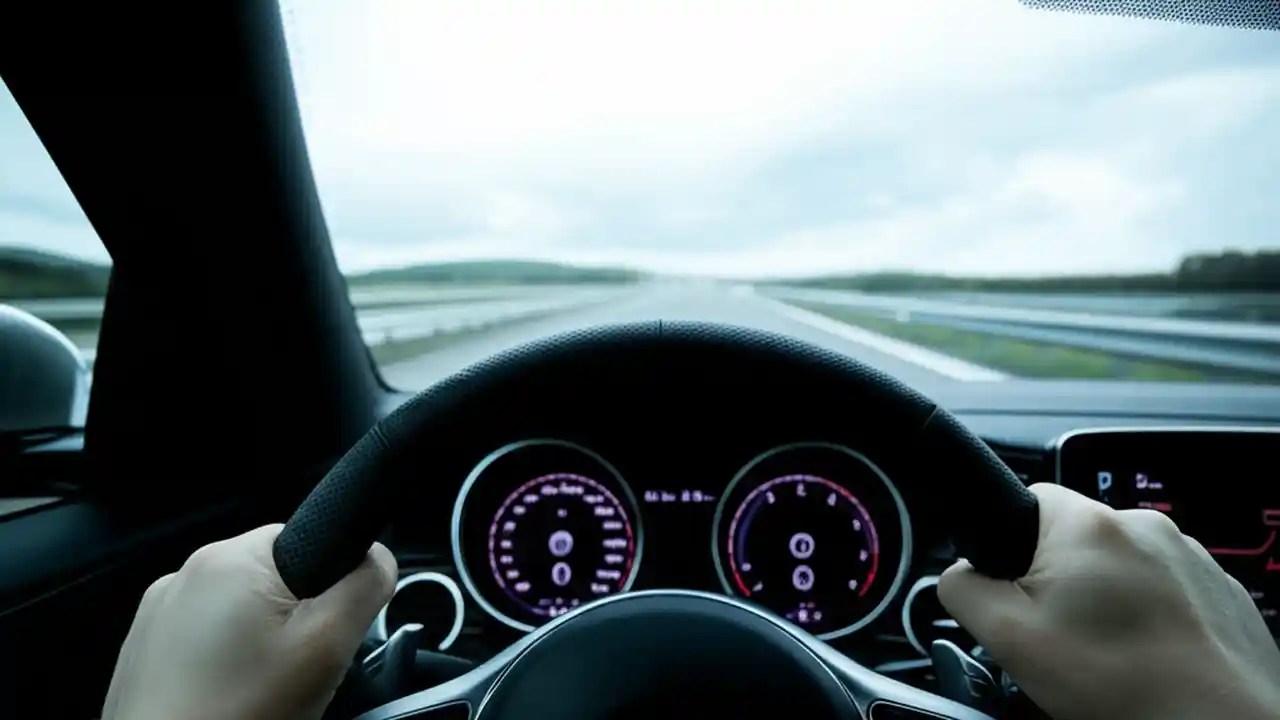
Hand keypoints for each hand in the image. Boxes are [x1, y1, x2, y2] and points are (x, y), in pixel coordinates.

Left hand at [102, 525, 396, 719]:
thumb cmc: (237, 717)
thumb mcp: (327, 648)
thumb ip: (364, 587)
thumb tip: (378, 559)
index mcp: (229, 559)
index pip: (310, 538)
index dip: (332, 586)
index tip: (325, 633)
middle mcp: (184, 575)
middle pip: (275, 580)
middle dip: (296, 621)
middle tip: (296, 672)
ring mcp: (157, 615)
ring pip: (241, 614)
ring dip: (262, 644)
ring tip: (260, 693)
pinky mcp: (145, 652)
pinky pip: (207, 641)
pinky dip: (227, 665)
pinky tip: (230, 701)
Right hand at [939, 483, 1279, 719]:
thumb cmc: (1124, 685)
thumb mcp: (1007, 637)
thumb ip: (962, 589)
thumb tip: (958, 575)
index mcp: (1088, 524)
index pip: (1027, 498)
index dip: (1011, 548)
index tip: (1020, 593)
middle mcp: (1145, 526)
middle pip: (1074, 540)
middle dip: (1060, 583)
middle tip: (1060, 637)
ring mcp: (1190, 557)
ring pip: (1120, 567)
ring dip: (1106, 600)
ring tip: (1108, 654)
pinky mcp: (1220, 590)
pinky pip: (1164, 591)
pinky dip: (1148, 618)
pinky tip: (1144, 657)